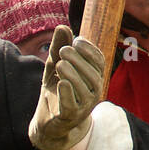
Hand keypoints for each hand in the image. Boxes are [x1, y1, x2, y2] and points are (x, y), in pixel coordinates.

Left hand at [28, 24, 106, 149]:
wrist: (49, 122)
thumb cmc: (56, 91)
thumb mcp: (54, 67)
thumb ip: (57, 49)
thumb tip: (62, 27)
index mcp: (94, 77)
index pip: (99, 61)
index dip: (89, 49)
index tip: (76, 40)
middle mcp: (94, 92)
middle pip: (93, 73)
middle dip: (79, 60)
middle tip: (63, 50)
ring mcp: (84, 106)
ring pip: (84, 89)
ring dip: (72, 74)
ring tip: (59, 64)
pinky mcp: (71, 117)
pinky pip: (72, 105)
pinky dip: (67, 93)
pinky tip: (61, 82)